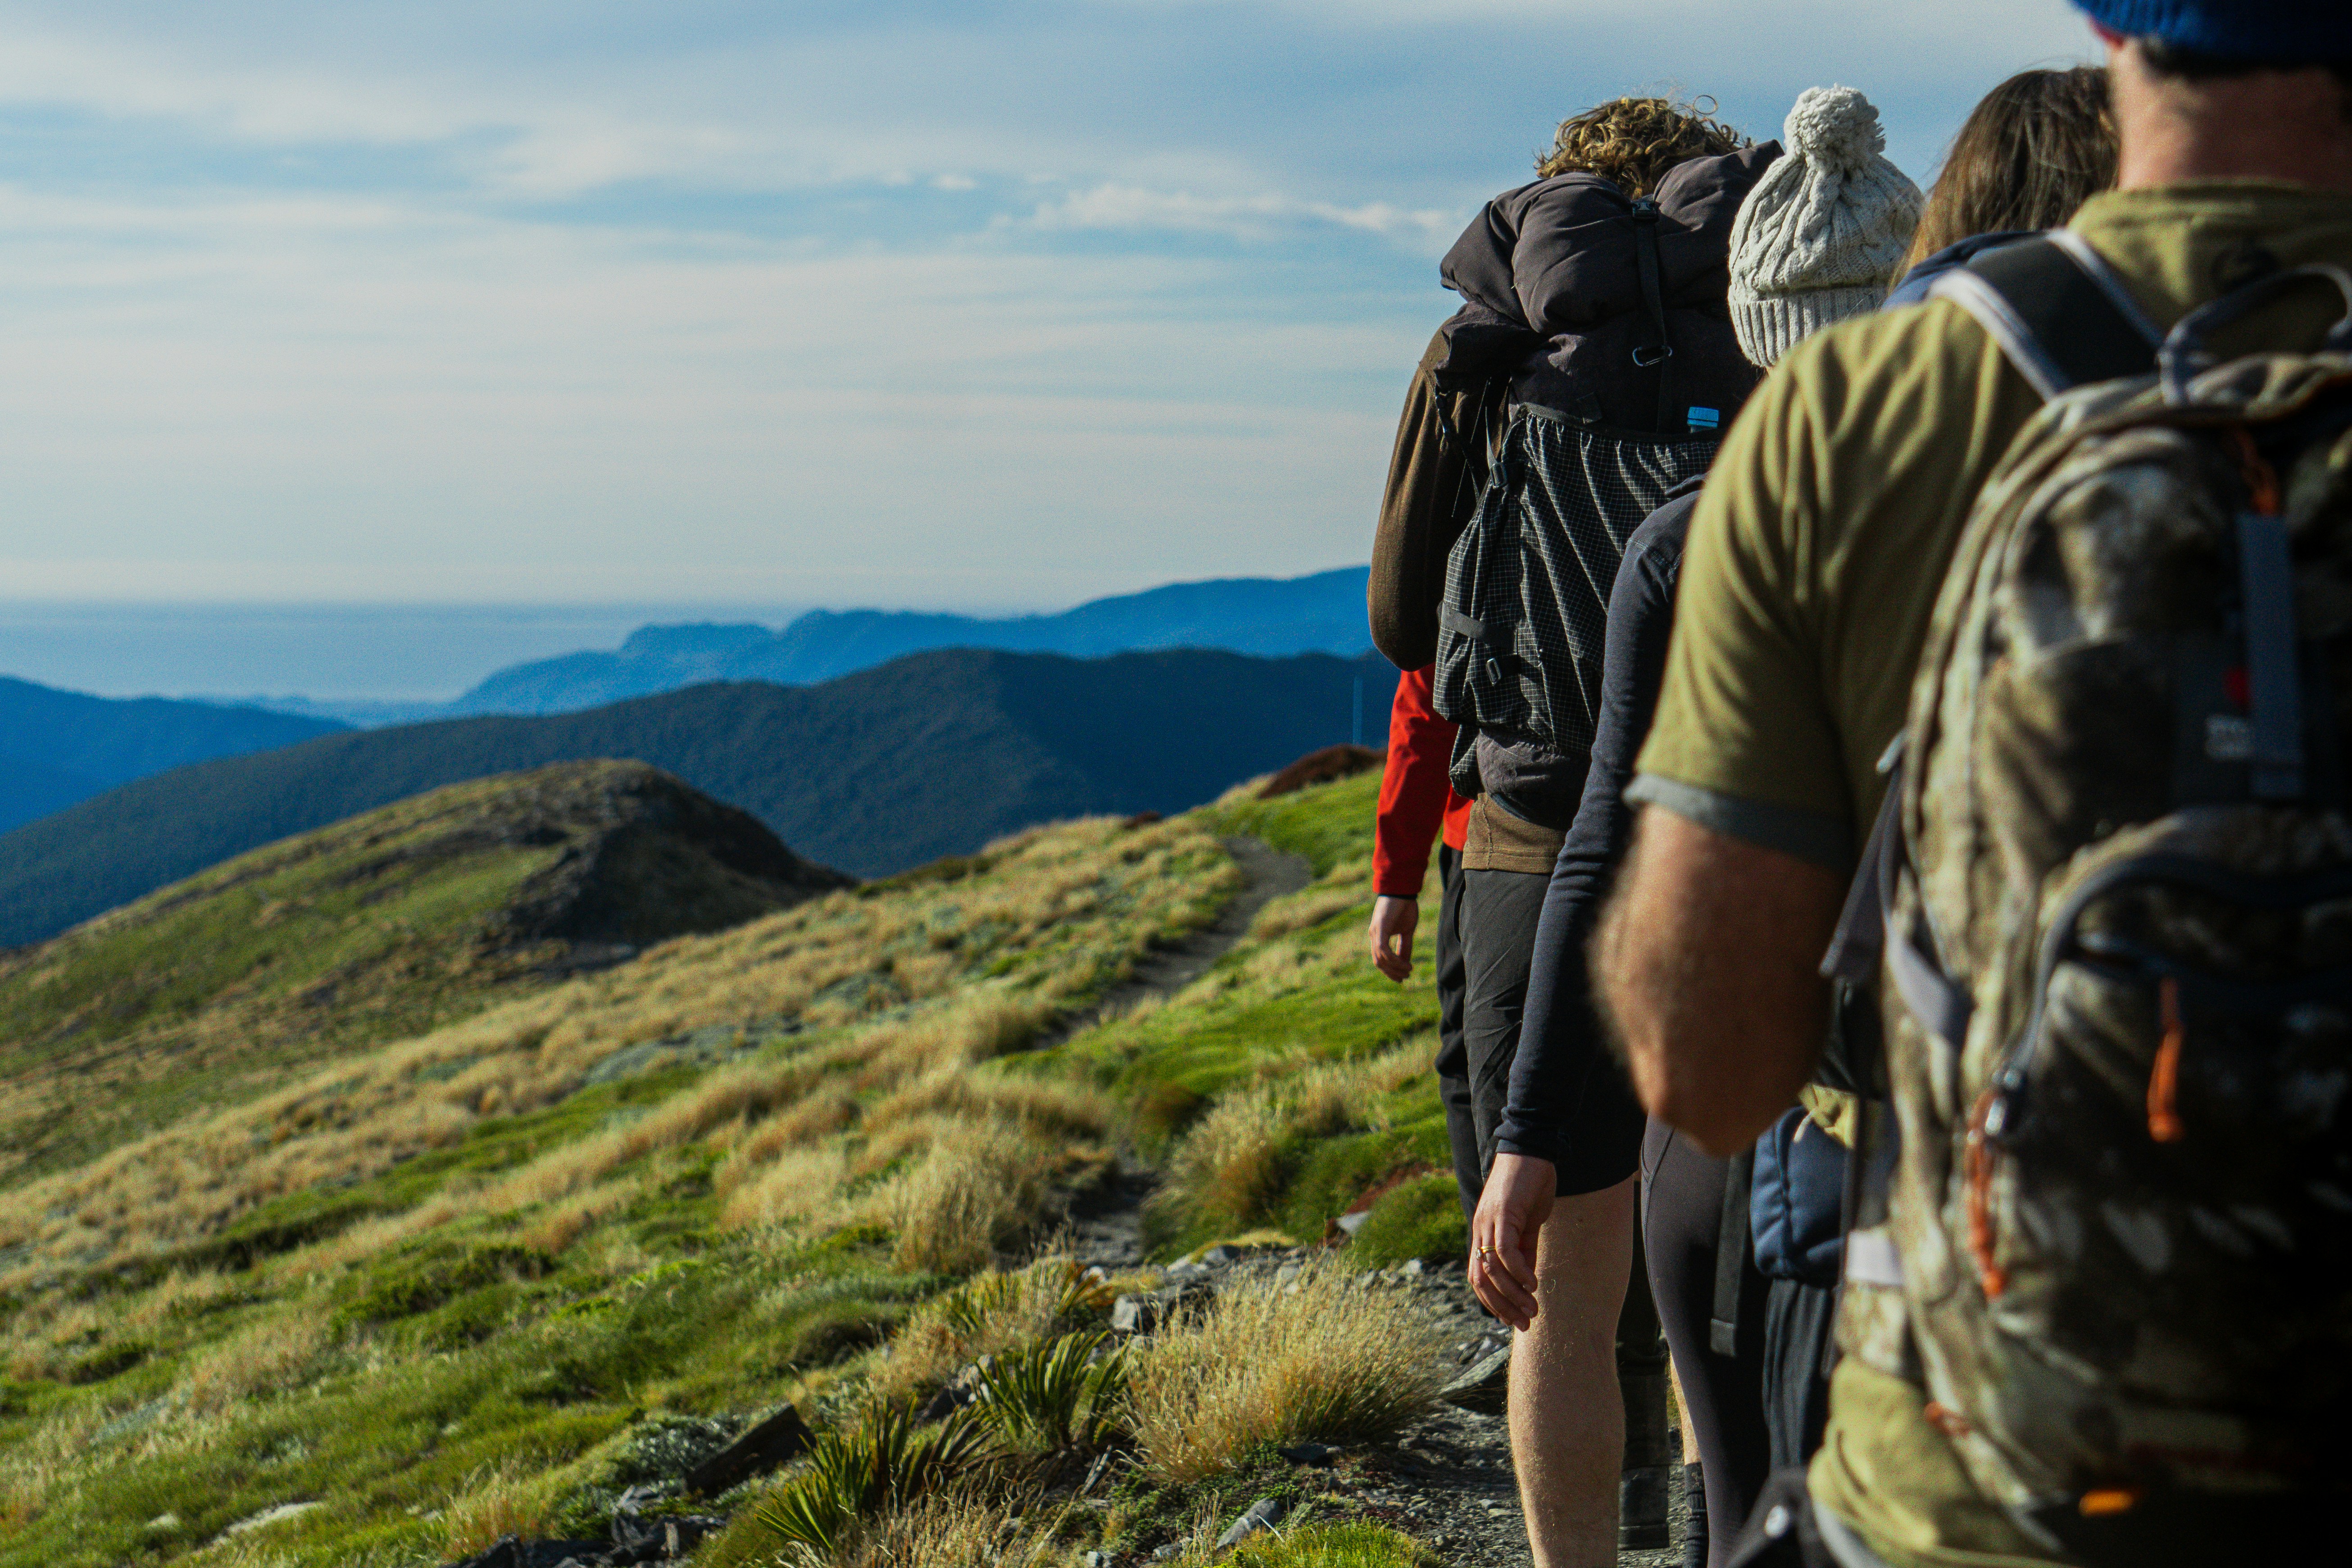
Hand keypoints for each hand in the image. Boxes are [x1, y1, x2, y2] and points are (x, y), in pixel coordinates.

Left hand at [1367, 895, 1418, 981]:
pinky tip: (1405, 963)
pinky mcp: (1380, 928)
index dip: (1390, 971)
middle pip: (1378, 962)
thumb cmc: (1405, 906)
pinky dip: (1394, 959)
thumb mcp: (1407, 930)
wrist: (1402, 889)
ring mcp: (1375, 932)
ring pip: (1381, 958)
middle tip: (1405, 978)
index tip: (1402, 978)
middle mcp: (1373, 935)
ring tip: (1408, 970)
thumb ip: (1405, 946)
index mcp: (1378, 936)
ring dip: (1395, 968)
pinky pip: (1383, 950)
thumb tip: (1406, 962)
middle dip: (1392, 973)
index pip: (1380, 959)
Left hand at [1470, 1153, 1555, 1328]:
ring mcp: (1488, 1222)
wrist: (1531, 1151)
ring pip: (1492, 1269)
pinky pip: (1505, 1250)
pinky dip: (1518, 1271)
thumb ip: (1525, 1251)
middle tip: (1524, 1323)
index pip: (1478, 1278)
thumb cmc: (1529, 1186)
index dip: (1493, 1302)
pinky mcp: (1502, 1214)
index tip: (1513, 1320)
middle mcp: (1480, 1230)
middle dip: (1502, 1306)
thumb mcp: (1528, 1226)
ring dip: (1513, 1294)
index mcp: (1483, 1234)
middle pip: (1481, 1280)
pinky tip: (1533, 1284)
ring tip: (1533, 1308)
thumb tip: (1527, 1281)